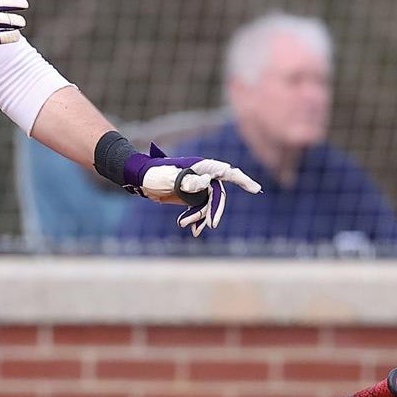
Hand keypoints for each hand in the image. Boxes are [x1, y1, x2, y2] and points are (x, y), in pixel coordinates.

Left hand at [124, 146, 262, 236]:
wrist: (141, 180)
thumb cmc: (154, 174)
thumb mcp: (168, 177)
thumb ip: (187, 180)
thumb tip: (206, 182)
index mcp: (200, 166)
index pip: (225, 172)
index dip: (242, 180)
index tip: (256, 190)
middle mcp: (203, 175)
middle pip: (217, 195)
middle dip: (215, 210)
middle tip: (211, 225)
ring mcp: (198, 186)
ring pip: (208, 205)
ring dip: (201, 218)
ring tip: (188, 226)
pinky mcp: (191, 196)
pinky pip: (200, 210)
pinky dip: (197, 219)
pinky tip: (192, 230)